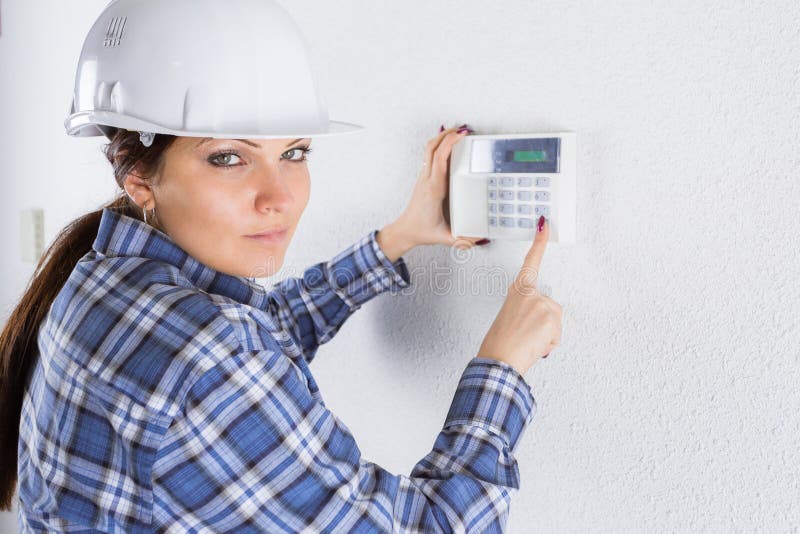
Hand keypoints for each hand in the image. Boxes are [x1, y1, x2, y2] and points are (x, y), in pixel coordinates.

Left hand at [393, 124, 487, 249]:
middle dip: (446, 134)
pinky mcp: (424, 179)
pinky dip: (440, 147)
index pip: (439, 160)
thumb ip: (462, 240)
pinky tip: (449, 147)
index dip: (450, 144)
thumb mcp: (444, 237)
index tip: (461, 135)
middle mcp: (427, 180)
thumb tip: (478, 238)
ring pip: (429, 150)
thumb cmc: (421, 230)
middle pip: (432, 148)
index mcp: (433, 189)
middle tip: (462, 129)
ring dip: (442, 138)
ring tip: (457, 133)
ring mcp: (424, 178)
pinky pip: (430, 157)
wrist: (405, 230)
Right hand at [476, 216, 562, 374]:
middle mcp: (530, 294)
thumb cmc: (499, 344)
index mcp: (517, 291)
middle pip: (551, 307)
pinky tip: (535, 346)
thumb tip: (537, 323)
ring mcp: (542, 304)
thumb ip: (526, 312)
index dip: (539, 242)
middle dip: (544, 324)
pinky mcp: (551, 316)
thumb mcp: (510, 319)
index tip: (544, 224)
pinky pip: (557, 334)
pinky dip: (548, 344)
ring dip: (546, 335)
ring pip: (554, 322)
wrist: (499, 359)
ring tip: (528, 342)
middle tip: (525, 335)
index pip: (530, 261)